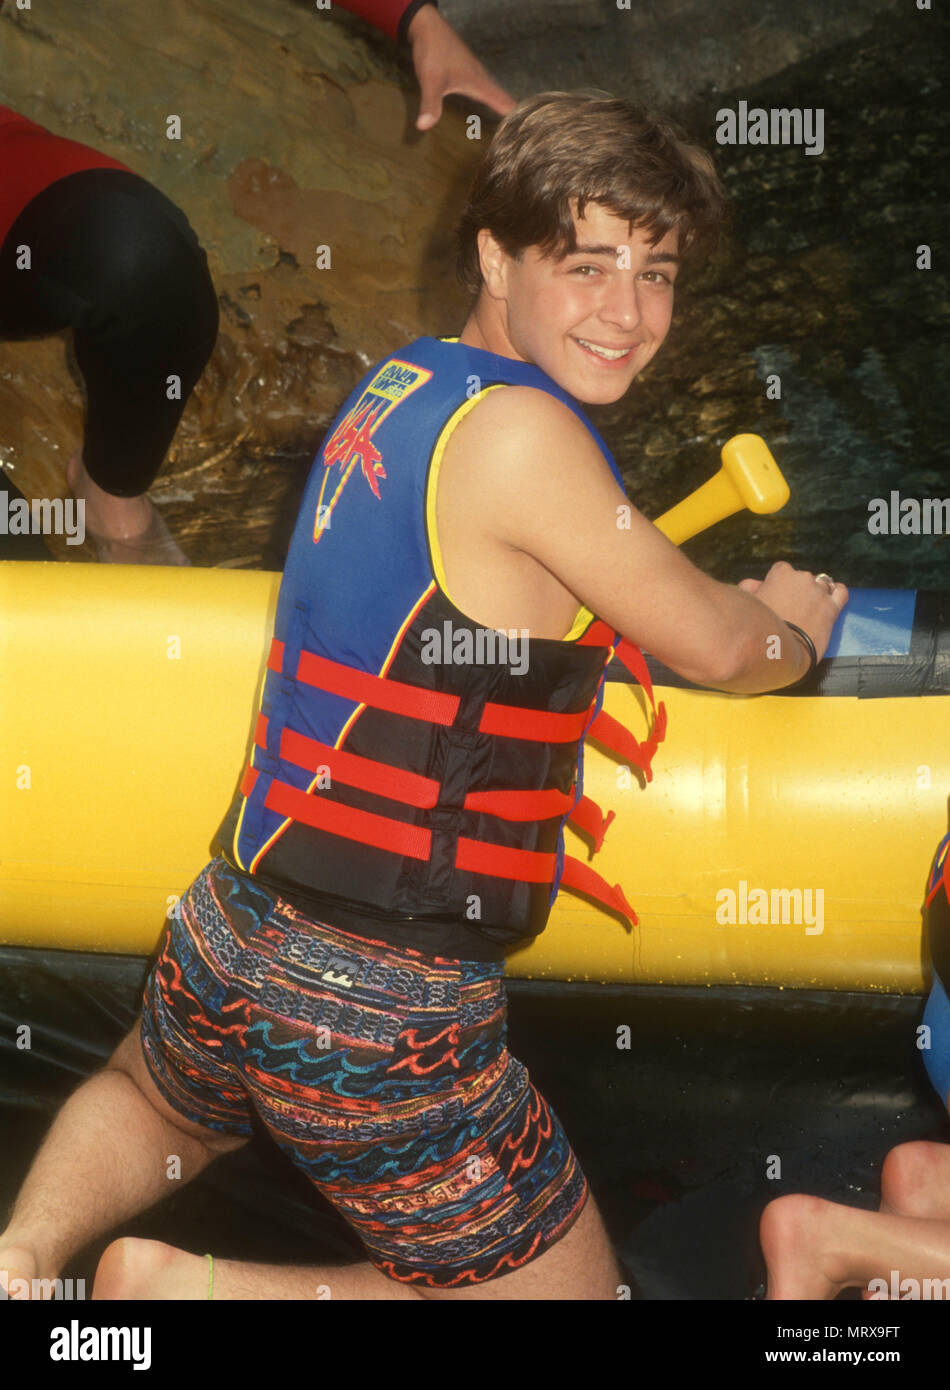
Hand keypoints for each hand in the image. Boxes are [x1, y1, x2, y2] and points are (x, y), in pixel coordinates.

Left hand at [407, 3, 516, 130]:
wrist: (428, 25)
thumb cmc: (434, 51)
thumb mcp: (431, 80)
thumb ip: (430, 104)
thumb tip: (424, 126)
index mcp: (481, 84)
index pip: (508, 105)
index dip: (518, 121)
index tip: (525, 138)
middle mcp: (484, 80)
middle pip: (506, 103)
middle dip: (515, 122)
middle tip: (521, 145)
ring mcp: (477, 76)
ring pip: (497, 97)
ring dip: (504, 113)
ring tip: (510, 133)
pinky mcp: (469, 74)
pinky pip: (487, 93)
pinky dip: (491, 105)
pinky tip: (486, 114)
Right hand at [738, 561, 848, 662]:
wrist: (776, 651)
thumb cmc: (756, 626)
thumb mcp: (747, 603)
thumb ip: (749, 588)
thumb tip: (752, 584)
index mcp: (781, 573)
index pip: (781, 570)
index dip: (778, 584)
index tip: (775, 597)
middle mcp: (802, 578)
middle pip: (802, 579)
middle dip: (796, 591)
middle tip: (788, 610)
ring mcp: (820, 592)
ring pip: (821, 586)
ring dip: (815, 595)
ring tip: (807, 611)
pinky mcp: (832, 608)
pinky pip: (841, 592)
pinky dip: (837, 593)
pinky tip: (832, 598)